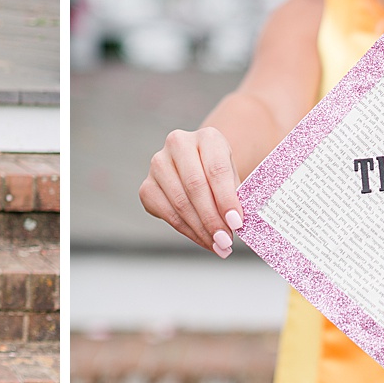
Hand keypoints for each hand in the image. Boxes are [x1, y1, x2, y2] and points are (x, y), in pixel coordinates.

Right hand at [140, 127, 244, 256]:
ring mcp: (158, 164)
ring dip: (201, 229)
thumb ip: (236, 195)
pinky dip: (187, 231)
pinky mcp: (146, 186)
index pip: (216, 170)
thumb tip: (236, 223)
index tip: (236, 223)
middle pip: (195, 186)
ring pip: (181, 202)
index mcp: (207, 137)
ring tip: (218, 245)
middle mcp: (178, 144)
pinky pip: (167, 214)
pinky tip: (202, 239)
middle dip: (212, 218)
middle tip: (226, 240)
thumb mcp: (233, 175)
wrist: (198, 166)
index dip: (226, 199)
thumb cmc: (219, 173)